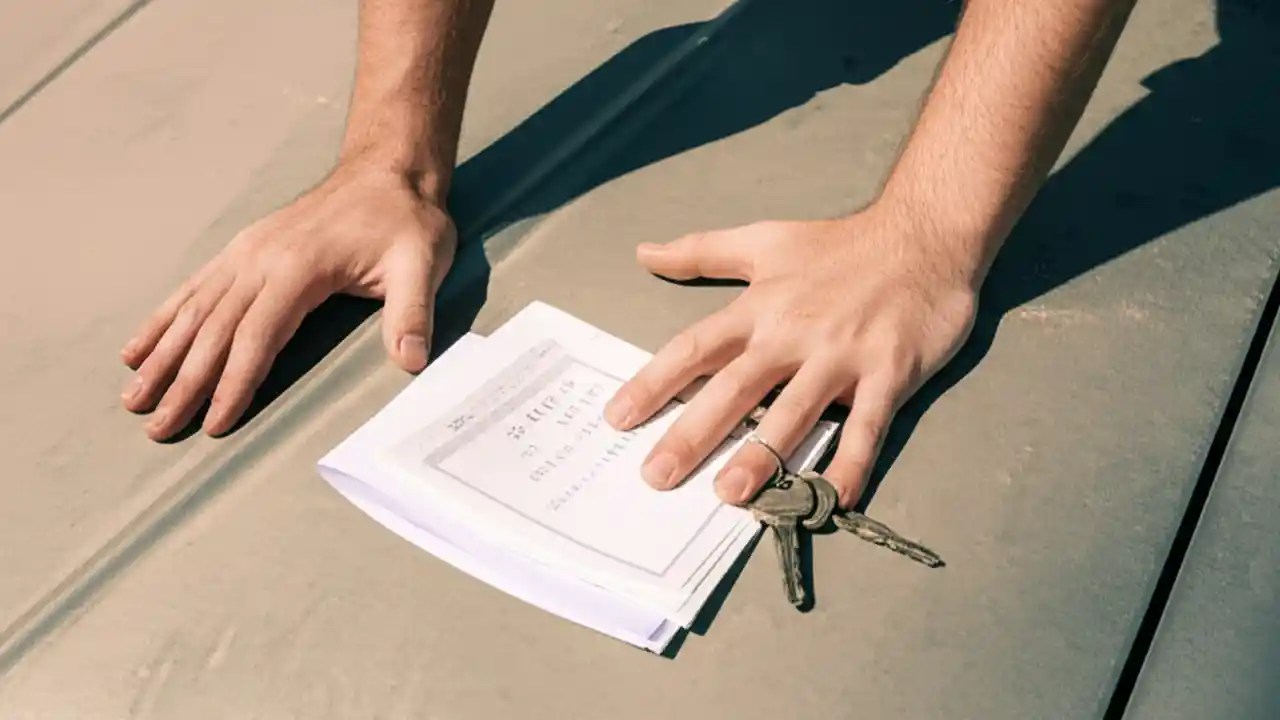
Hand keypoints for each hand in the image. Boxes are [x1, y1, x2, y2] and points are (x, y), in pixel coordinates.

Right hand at [120, 161, 455, 440]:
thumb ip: (412, 314)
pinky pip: (195, 288)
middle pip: (214, 329)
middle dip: (185, 383)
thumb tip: (411, 361)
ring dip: (163, 356)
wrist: (387, 170)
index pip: (257, 336)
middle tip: (158, 427)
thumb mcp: (422, 264)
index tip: (215, 424)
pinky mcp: (244, 249)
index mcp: (298, 266)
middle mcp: (260, 258)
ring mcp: (247, 251)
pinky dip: (164, 320)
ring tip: (133, 398)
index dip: (235, 383)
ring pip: (195, 311)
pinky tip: (139, 348)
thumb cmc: (405, 221)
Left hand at [604, 210, 978, 507]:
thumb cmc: (839, 244)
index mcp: (760, 307)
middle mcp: (793, 334)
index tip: (618, 419)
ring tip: (731, 494)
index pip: (695, 348)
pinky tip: (833, 498)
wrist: (923, 233)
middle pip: (735, 388)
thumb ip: (702, 252)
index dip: (654, 383)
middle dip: (694, 433)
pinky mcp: (889, 371)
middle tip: (658, 476)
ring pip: (795, 411)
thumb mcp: (764, 240)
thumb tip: (644, 252)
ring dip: (763, 454)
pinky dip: (852, 462)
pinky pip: (867, 425)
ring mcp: (841, 355)